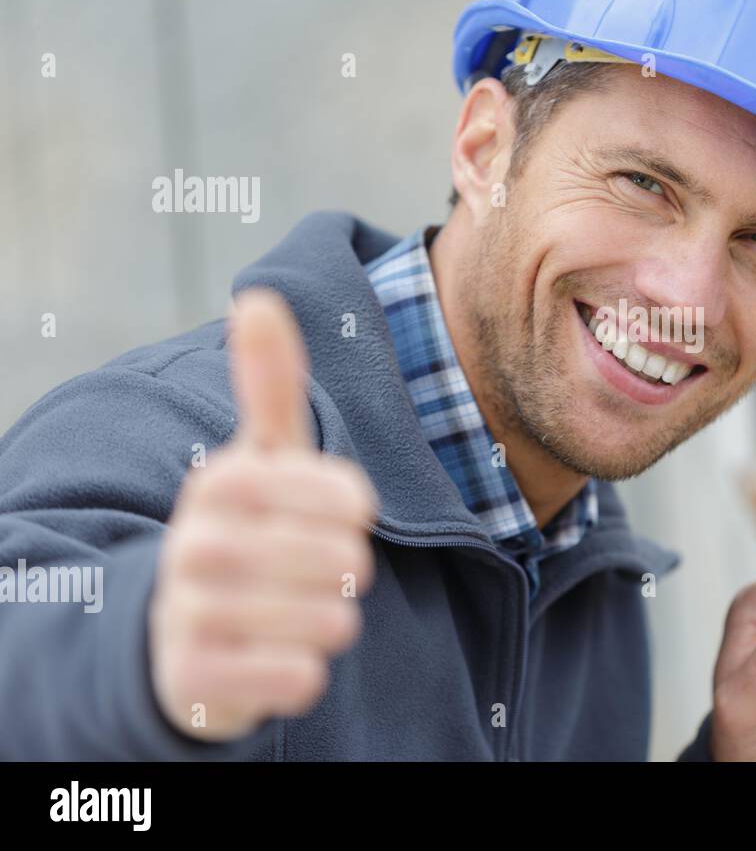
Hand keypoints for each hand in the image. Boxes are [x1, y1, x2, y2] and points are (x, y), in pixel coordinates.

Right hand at [148, 289, 378, 741]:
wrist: (177, 631)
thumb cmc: (245, 529)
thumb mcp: (261, 458)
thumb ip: (269, 386)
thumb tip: (259, 296)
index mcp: (224, 483)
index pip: (347, 498)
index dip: (358, 513)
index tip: (343, 515)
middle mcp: (197, 545)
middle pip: (343, 562)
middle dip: (345, 571)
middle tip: (312, 570)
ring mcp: (188, 613)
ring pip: (329, 624)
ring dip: (330, 623)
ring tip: (295, 611)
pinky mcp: (193, 678)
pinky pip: (299, 679)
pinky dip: (305, 673)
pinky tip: (276, 657)